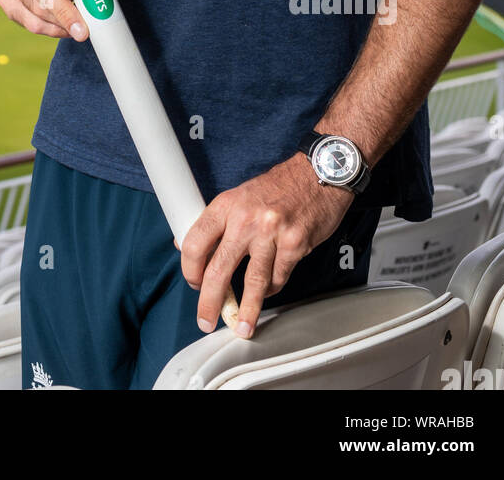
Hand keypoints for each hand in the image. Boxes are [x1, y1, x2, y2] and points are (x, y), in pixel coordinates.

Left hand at [179, 153, 352, 338]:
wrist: (317, 175)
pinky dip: (272, 289)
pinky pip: (278, 278)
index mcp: (226, 205)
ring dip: (246, 310)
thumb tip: (186, 246)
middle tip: (205, 320)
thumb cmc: (277, 187)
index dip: (190, 270)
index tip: (193, 283)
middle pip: (218, 270)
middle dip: (209, 302)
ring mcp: (271, 233)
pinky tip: (269, 291)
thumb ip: (216, 222)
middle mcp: (245, 219)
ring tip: (241, 327)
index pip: (195, 242)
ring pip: (252, 283)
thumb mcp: (238, 196)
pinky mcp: (294, 245)